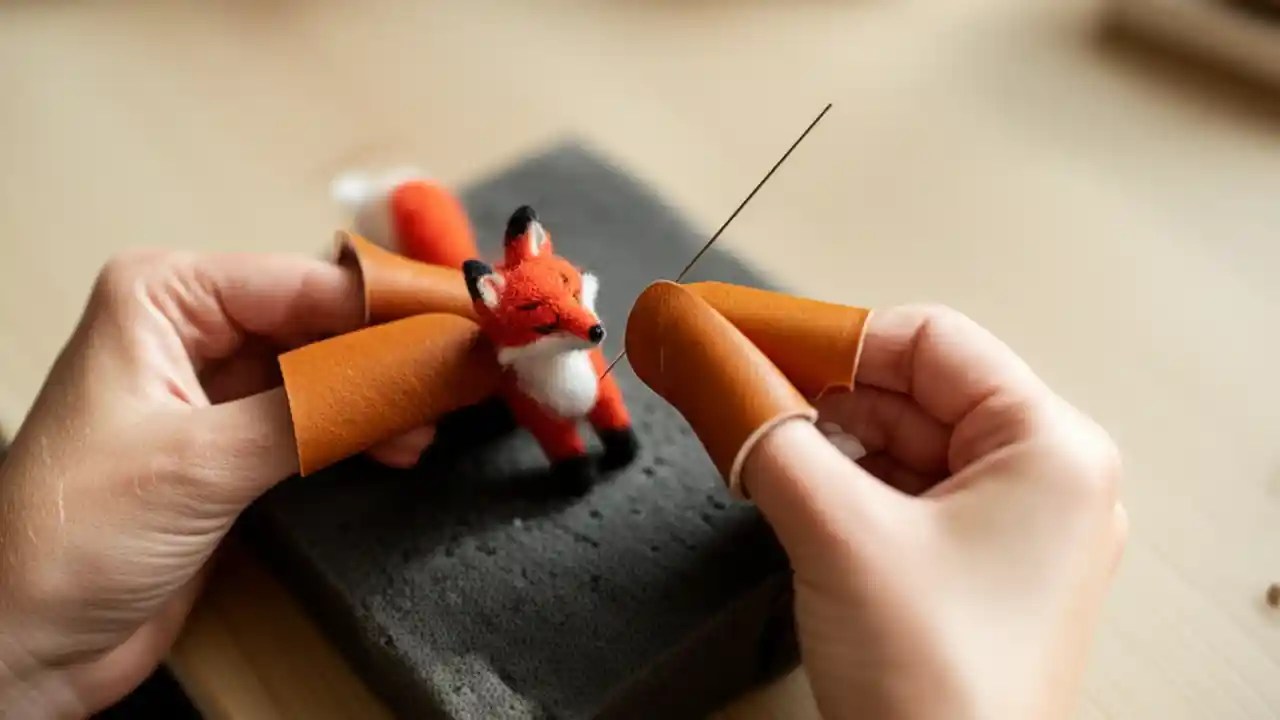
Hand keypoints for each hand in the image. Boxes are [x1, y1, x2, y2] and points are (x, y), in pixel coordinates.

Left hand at [0, 251, 434, 716]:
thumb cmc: (71, 537)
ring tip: (437, 416)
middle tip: (461, 369)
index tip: (458, 323)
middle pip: (319, 322)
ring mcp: (211, 389)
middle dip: (389, 351)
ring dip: (382, 395)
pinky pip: (314, 418)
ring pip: (324, 371)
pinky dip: (359, 430)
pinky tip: (401, 443)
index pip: (301, 283)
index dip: (385, 305)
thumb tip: (412, 372)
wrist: (27, 641)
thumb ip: (313, 410)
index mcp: (162, 297)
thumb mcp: (202, 460)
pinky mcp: (229, 445)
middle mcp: (188, 330)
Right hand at [741, 305, 1125, 718]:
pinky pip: (905, 495)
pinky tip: (795, 490)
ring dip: (827, 441)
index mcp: (1052, 450)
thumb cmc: (940, 691)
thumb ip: (766, 430)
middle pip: (915, 390)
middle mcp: (1048, 482)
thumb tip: (705, 357)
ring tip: (760, 445)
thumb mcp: (839, 533)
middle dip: (820, 391)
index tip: (748, 334)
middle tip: (737, 384)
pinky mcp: (979, 571)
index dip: (830, 336)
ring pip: (904, 444)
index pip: (929, 341)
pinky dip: (845, 486)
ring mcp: (1016, 531)